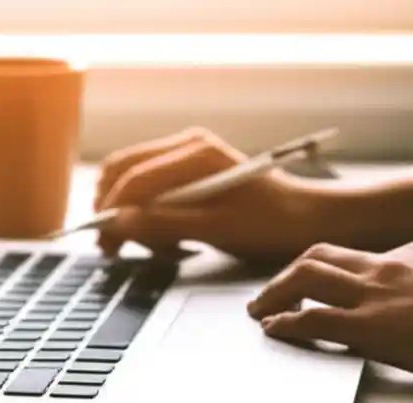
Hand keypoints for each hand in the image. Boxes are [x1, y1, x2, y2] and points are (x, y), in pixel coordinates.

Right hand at [94, 128, 331, 261]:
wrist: (305, 217)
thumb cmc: (271, 223)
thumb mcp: (218, 230)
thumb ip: (166, 224)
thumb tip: (119, 223)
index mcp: (195, 153)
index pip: (133, 178)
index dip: (113, 213)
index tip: (106, 245)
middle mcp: (186, 144)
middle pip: (122, 170)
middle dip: (113, 210)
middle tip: (115, 249)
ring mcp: (186, 154)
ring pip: (132, 180)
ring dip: (132, 215)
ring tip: (156, 248)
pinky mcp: (189, 169)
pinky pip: (151, 188)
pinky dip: (149, 214)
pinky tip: (169, 239)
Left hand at [247, 241, 412, 400]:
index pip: (363, 260)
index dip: (335, 273)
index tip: (321, 287)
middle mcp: (390, 266)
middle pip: (322, 256)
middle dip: (290, 272)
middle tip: (271, 292)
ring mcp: (378, 295)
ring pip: (306, 277)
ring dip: (276, 293)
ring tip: (260, 310)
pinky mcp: (371, 328)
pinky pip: (312, 319)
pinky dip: (285, 323)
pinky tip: (273, 332)